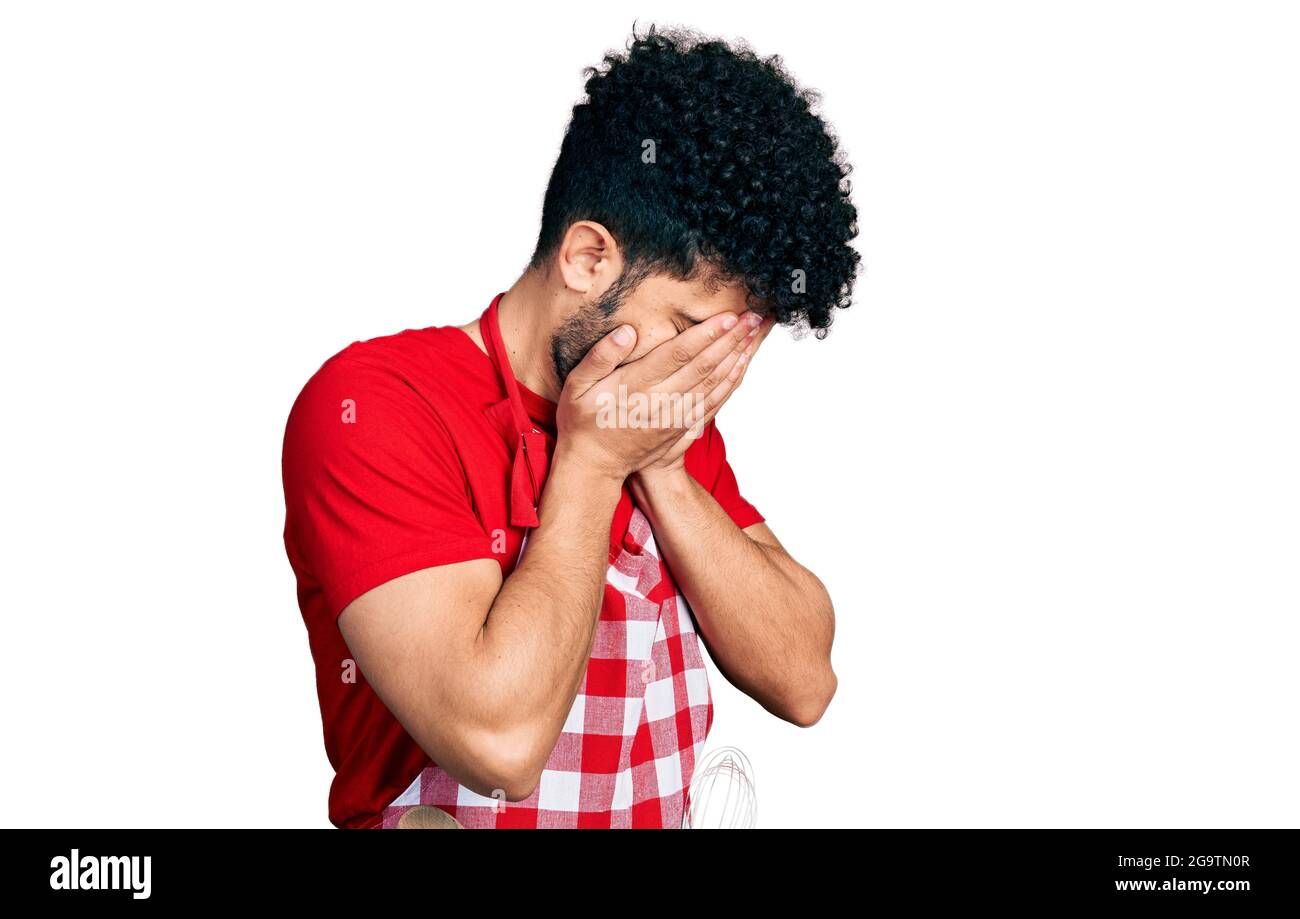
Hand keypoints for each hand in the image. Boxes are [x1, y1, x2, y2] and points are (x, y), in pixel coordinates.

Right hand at [555, 309, 762, 481]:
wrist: (595, 466)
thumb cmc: (584, 421)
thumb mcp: (576, 387)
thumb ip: (601, 357)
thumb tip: (627, 332)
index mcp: (635, 387)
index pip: (677, 355)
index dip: (705, 335)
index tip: (727, 316)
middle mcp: (659, 402)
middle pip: (703, 366)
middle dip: (730, 339)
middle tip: (751, 317)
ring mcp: (674, 418)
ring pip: (713, 384)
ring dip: (736, 357)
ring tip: (754, 334)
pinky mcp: (682, 428)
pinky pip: (713, 403)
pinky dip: (730, 383)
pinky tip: (741, 364)